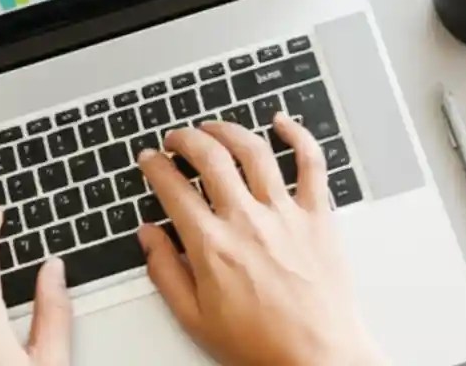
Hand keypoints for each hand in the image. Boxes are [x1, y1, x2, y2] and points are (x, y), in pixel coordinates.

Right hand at [137, 114, 385, 365]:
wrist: (318, 357)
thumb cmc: (261, 344)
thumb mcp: (194, 318)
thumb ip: (165, 271)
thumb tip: (148, 235)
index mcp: (211, 246)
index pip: (173, 188)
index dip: (155, 167)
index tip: (150, 160)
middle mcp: (246, 220)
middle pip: (209, 157)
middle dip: (185, 139)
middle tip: (177, 139)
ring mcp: (285, 213)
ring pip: (253, 150)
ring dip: (227, 130)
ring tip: (213, 128)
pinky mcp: (318, 215)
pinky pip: (310, 162)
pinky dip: (297, 135)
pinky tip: (281, 122)